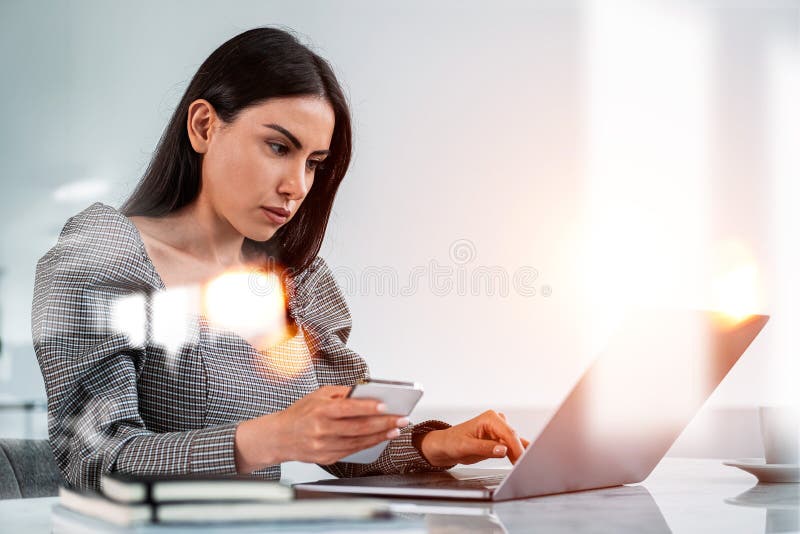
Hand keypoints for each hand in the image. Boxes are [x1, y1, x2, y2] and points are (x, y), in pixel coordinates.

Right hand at [234, 386, 406, 472]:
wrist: (279, 437)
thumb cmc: (299, 414)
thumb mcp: (317, 395)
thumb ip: (342, 392)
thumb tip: (365, 392)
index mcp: (320, 411)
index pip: (349, 408)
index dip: (369, 407)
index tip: (386, 405)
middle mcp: (322, 430)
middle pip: (359, 427)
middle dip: (384, 423)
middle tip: (401, 418)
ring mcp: (325, 446)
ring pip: (359, 442)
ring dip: (380, 435)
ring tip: (395, 428)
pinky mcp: (327, 458)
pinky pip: (353, 451)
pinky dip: (369, 444)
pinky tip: (380, 438)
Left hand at [416, 410, 529, 466]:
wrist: (445, 446)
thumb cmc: (451, 442)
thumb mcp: (465, 447)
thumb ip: (485, 448)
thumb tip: (503, 449)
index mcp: (490, 418)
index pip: (509, 433)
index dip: (517, 448)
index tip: (522, 461)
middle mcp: (497, 421)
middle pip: (514, 438)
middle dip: (520, 453)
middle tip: (526, 468)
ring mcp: (499, 431)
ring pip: (516, 443)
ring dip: (520, 454)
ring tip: (526, 467)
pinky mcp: (499, 440)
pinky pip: (512, 447)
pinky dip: (517, 455)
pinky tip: (523, 462)